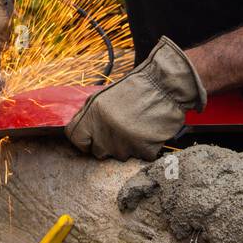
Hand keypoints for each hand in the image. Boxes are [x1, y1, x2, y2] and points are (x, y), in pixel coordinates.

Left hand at [65, 35, 205, 160]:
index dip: (83, 140)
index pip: (76, 139)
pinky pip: (139, 156)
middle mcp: (105, 131)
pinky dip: (144, 148)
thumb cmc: (137, 88)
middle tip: (119, 130)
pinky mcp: (143, 150)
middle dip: (106, 144)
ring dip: (126, 146)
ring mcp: (124, 143)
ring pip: (119, 155)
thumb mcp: (105, 95)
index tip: (90, 140)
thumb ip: (91, 114)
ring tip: (136, 127)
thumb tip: (81, 130)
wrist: (165, 86)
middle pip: (97, 152)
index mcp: (93, 115)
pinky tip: (148, 132)